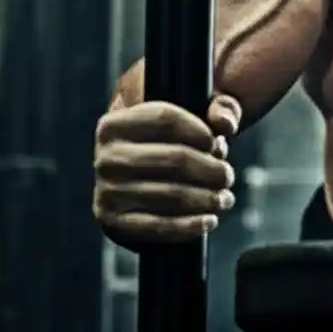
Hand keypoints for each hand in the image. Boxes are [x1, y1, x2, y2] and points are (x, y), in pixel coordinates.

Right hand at [93, 93, 242, 246]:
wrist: (134, 182)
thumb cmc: (169, 142)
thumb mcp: (192, 110)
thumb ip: (220, 105)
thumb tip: (225, 123)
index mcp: (114, 123)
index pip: (166, 119)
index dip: (200, 131)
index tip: (216, 142)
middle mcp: (105, 157)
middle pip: (175, 159)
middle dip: (212, 169)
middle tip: (227, 176)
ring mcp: (107, 192)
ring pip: (173, 195)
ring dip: (208, 198)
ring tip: (224, 198)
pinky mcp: (114, 223)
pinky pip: (160, 226)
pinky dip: (190, 226)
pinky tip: (210, 220)